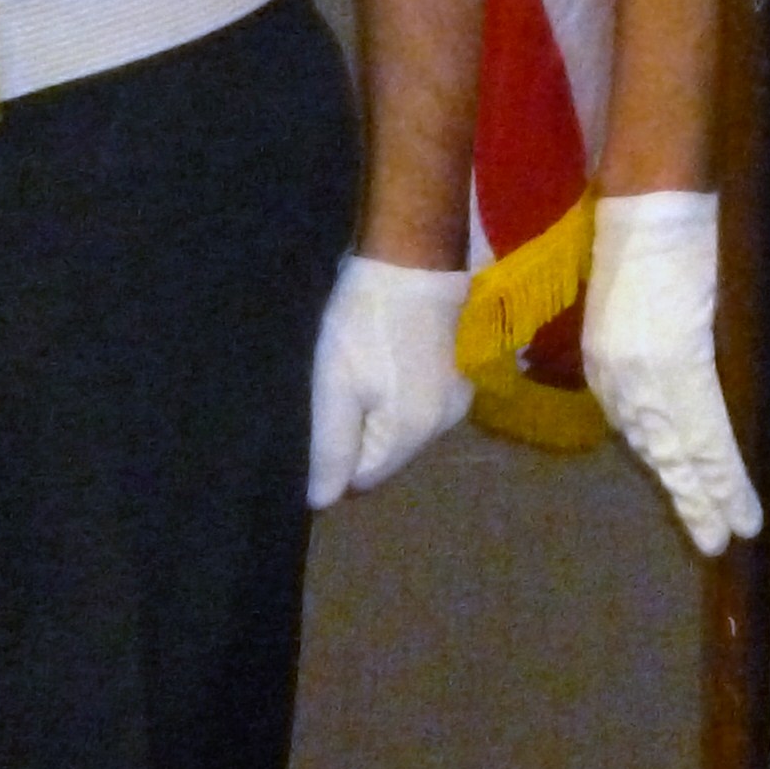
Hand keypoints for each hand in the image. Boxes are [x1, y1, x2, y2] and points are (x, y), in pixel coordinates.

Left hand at [305, 256, 472, 506]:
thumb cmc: (363, 326)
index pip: (359, 481)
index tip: (316, 424)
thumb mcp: (333, 388)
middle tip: (331, 396)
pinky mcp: (454, 380)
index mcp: (409, 436)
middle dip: (354, 439)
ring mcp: (451, 404)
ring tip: (353, 377)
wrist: (411, 264)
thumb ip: (330, 450)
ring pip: (396, 434)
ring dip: (372, 418)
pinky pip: (413, 411)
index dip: (331, 461)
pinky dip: (393, 400)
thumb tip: (322, 504)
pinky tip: (379, 367)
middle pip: (380, 458)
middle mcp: (438, 429)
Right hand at [586, 188, 762, 554]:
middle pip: (673, 455)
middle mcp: (639, 379)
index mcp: (678, 368)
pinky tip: (658, 461)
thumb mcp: (739, 310)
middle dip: (697, 502)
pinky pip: (624, 417)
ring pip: (646, 441)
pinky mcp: (601, 358)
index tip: (746, 525)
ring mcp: (613, 371)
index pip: (710, 445)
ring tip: (693, 516)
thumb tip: (768, 420)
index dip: (728, 489)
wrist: (647, 204)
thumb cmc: (710, 248)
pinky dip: (645, 444)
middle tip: (717, 543)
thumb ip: (745, 370)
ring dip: (671, 479)